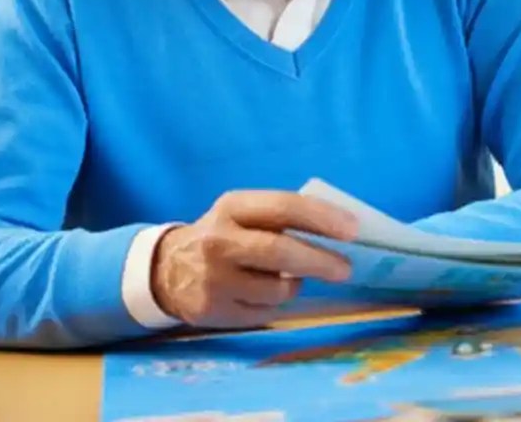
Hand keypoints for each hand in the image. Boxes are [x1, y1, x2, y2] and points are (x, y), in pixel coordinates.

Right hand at [151, 190, 358, 327]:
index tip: (353, 230)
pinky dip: (277, 305)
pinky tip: (264, 294)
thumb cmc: (225, 237)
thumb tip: (342, 230)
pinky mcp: (213, 311)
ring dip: (295, 285)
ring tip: (290, 279)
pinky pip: (265, 313)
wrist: (166, 269)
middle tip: (346, 269)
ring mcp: (214, 279)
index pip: (283, 207)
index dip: (321, 218)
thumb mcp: (243, 214)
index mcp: (232, 207)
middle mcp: (219, 241)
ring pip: (277, 290)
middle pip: (280, 252)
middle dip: (320, 261)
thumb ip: (282, 217)